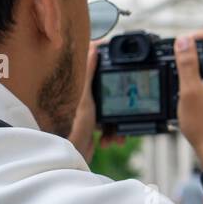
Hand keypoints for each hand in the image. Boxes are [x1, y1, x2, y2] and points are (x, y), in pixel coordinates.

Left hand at [68, 39, 122, 162]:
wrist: (73, 155)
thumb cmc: (74, 128)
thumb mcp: (86, 99)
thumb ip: (89, 74)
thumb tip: (93, 48)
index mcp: (83, 88)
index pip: (98, 69)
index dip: (109, 62)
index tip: (121, 57)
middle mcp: (87, 98)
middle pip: (110, 90)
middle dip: (121, 100)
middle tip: (129, 100)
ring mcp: (92, 112)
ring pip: (113, 110)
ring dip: (118, 123)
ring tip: (117, 133)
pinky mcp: (96, 126)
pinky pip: (112, 125)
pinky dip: (114, 133)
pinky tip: (111, 140)